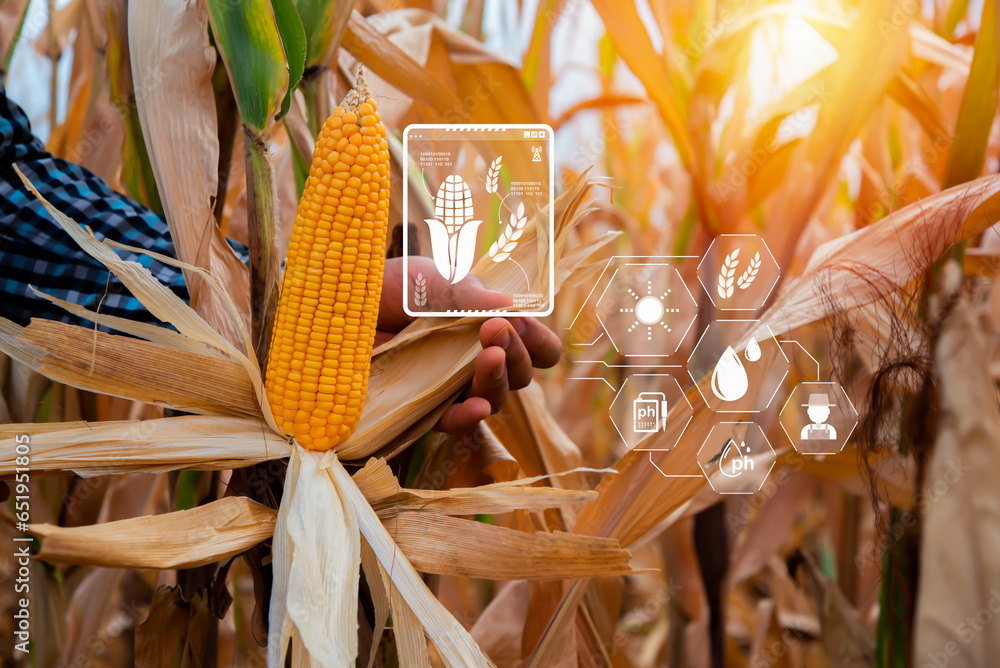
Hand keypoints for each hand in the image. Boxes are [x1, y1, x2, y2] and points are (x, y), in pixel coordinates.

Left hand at [377, 256, 561, 432]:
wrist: (334, 303)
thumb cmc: (387, 287)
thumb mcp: (430, 280)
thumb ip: (467, 294)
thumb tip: (508, 305)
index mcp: (488, 326)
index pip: (535, 345)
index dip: (539, 341)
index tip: (526, 326)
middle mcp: (476, 360)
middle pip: (520, 374)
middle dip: (517, 353)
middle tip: (498, 331)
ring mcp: (452, 387)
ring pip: (494, 398)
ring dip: (498, 380)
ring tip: (489, 356)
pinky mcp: (422, 409)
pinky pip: (453, 422)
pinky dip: (468, 417)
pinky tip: (477, 406)